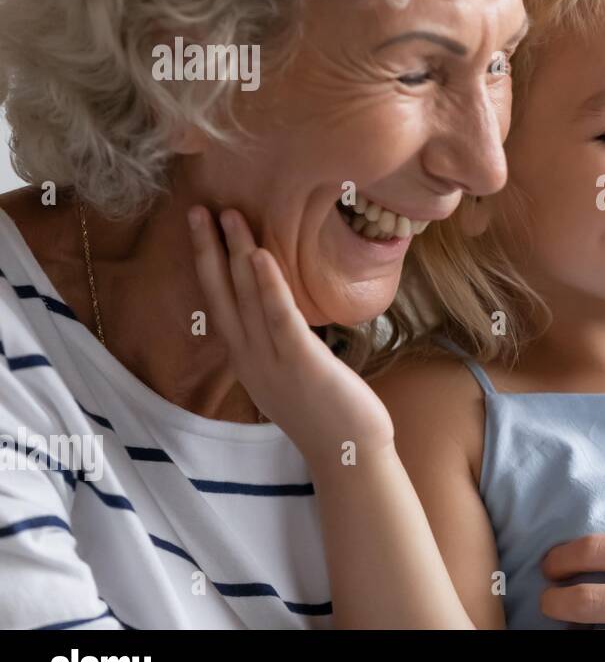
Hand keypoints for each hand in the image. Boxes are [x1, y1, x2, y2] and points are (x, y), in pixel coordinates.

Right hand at [187, 206, 393, 467]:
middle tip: (199, 208)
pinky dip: (267, 285)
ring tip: (230, 215)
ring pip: (246, 299)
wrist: (350, 453)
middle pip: (222, 294)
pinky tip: (260, 255)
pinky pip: (278, 318)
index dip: (208, 264)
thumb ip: (280, 343)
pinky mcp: (300, 362)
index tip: (200, 228)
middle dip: (209, 249)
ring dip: (235, 254)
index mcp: (247, 359)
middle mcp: (250, 358)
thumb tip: (280, 312)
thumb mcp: (292, 373)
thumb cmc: (329, 411)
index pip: (219, 302)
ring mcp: (271, 361)